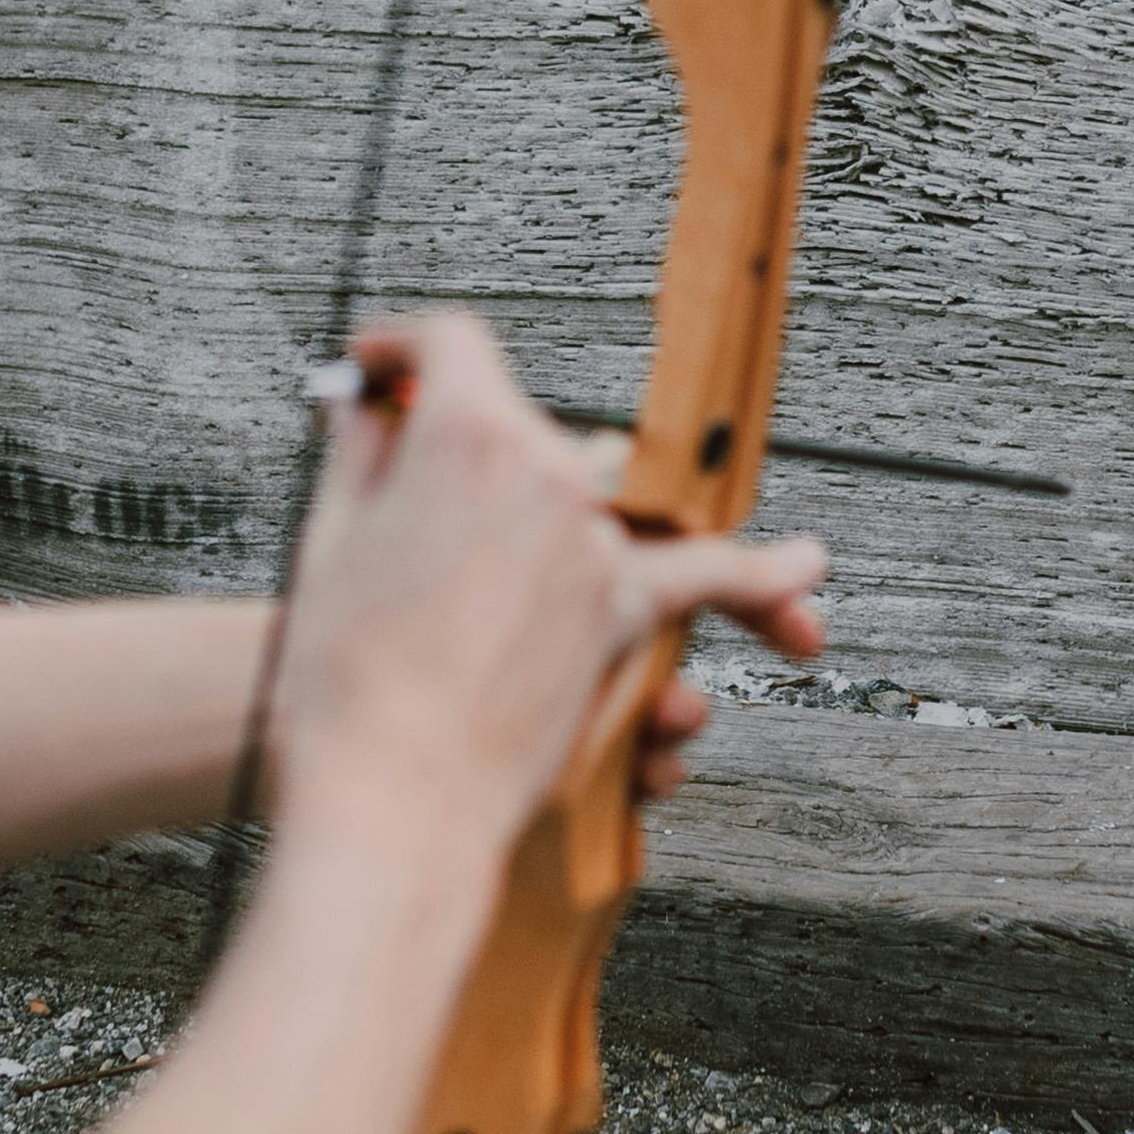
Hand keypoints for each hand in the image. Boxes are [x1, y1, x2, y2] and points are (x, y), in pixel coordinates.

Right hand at [262, 309, 823, 862]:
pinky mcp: (625, 610)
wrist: (390, 788)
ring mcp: (599, 541)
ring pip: (590, 497)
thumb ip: (363, 453)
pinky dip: (765, 576)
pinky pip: (708, 577)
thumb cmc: (341, 676)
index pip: (450, 345)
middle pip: (519, 428)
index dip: (404, 350)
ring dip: (557, 514)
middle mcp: (551, 472)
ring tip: (554, 539)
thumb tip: (372, 410)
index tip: (381, 370)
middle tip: (412, 504)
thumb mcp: (328, 536)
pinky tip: (805, 566)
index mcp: (466, 433)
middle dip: (464, 454)